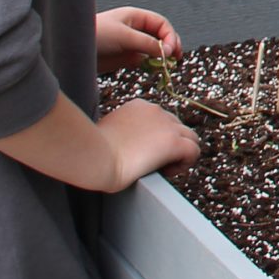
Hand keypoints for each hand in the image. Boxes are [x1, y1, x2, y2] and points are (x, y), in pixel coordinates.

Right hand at [0, 93, 200, 191]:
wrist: (91, 158)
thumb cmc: (86, 150)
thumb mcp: (95, 134)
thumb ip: (106, 134)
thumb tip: (85, 139)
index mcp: (138, 107)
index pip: (160, 121)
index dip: (157, 141)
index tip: (141, 156)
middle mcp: (154, 111)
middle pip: (178, 128)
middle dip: (170, 147)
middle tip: (152, 166)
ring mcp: (165, 124)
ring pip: (190, 139)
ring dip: (179, 156)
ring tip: (160, 170)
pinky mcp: (172, 140)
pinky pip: (193, 150)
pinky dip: (184, 163)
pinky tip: (166, 171)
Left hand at [97, 6, 180, 73]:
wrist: (73, 49)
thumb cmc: (95, 34)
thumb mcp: (124, 36)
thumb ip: (147, 43)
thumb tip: (168, 51)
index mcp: (136, 17)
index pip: (161, 24)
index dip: (169, 36)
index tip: (171, 51)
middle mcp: (136, 29)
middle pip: (161, 36)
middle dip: (170, 46)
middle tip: (175, 59)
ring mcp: (132, 44)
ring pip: (155, 49)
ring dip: (163, 57)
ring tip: (168, 66)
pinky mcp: (127, 58)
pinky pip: (146, 61)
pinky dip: (153, 65)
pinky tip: (156, 69)